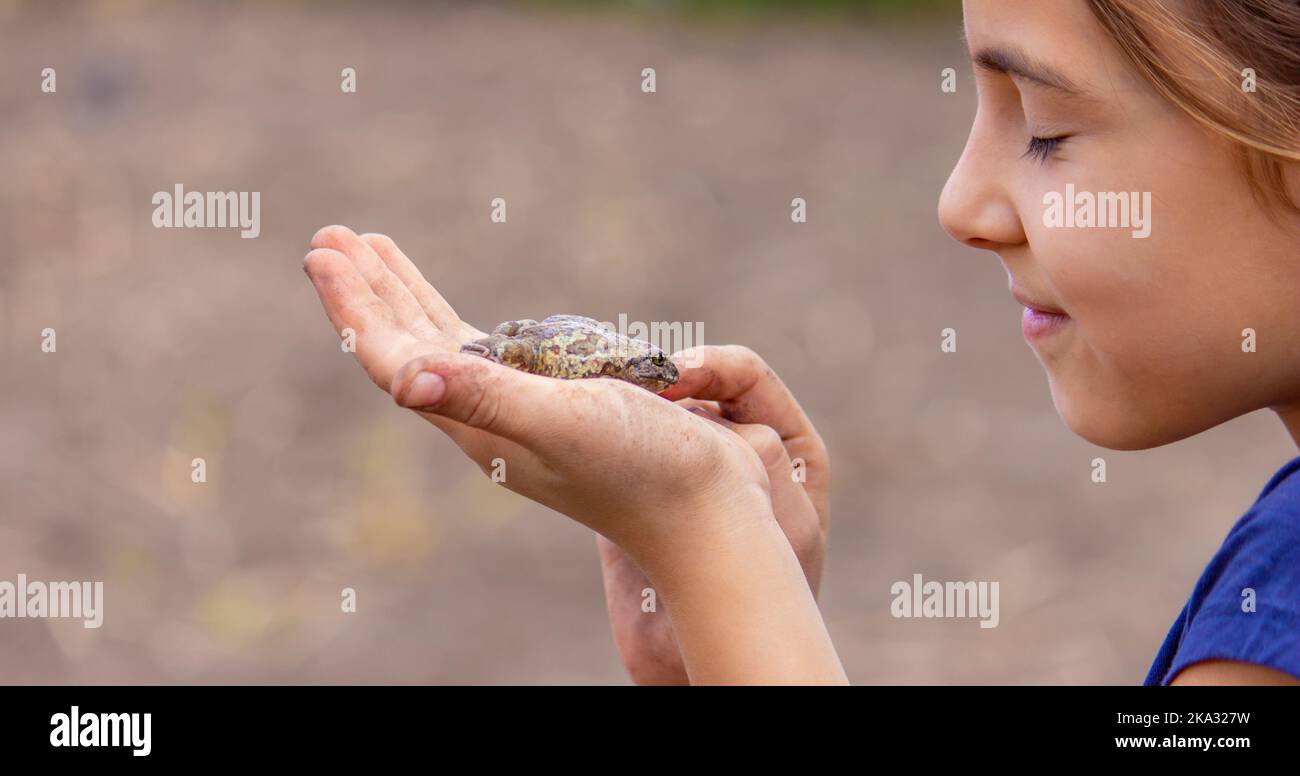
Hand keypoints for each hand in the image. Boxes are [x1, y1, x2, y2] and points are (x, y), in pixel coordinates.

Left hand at [305, 227, 843, 683]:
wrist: (704, 515)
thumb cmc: (642, 469)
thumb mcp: (563, 423)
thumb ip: (486, 396)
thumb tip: (403, 377)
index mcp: (477, 421)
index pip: (396, 357)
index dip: (354, 304)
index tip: (322, 249)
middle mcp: (490, 418)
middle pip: (409, 346)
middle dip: (369, 292)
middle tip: (330, 236)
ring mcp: (525, 414)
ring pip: (447, 345)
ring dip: (407, 297)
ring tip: (377, 252)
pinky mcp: (563, 407)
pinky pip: (494, 354)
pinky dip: (463, 320)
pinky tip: (465, 315)